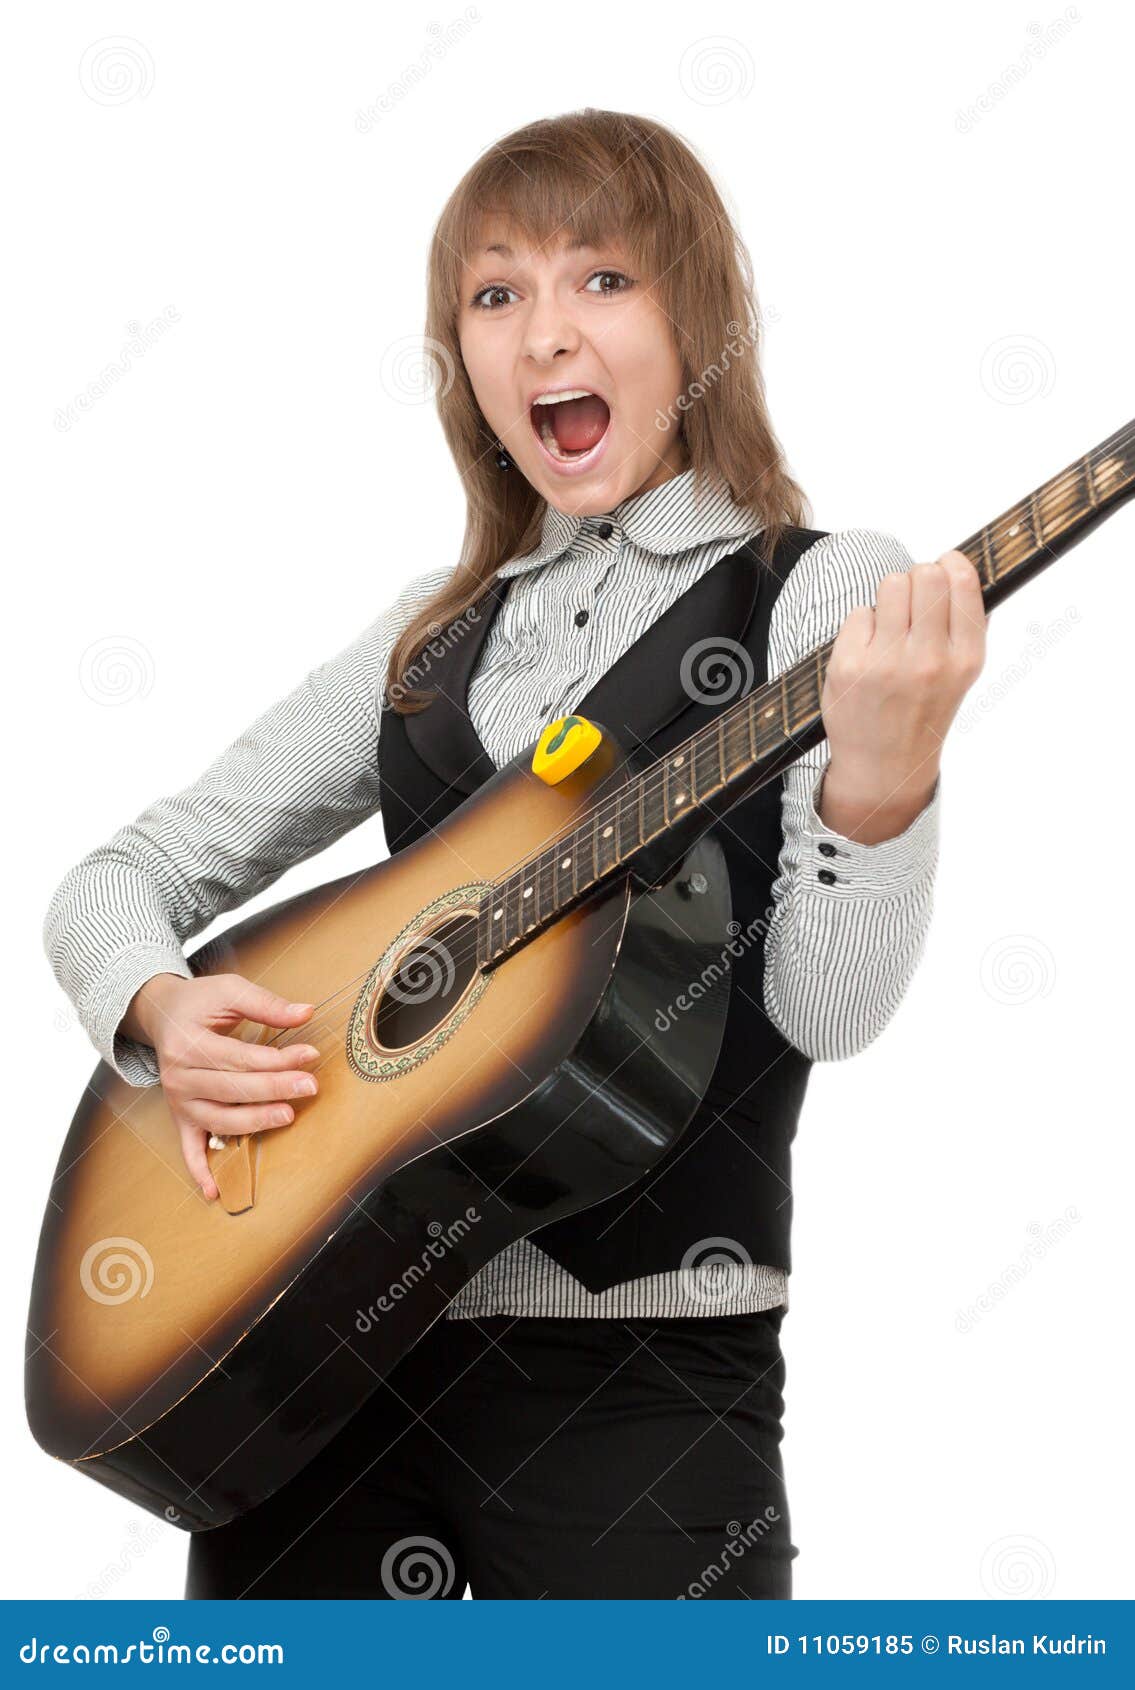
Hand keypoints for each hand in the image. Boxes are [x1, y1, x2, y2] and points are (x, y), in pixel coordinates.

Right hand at [122, 972, 320, 1199]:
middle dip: (275, 1088)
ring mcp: (178, 1101)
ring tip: (288, 1116)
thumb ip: (266, 1004)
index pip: (240, 1057)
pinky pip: (187, 1149)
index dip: (277, 1058)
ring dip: (254, 1122)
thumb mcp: (229, 991)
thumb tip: (306, 1012)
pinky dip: (199, 1171)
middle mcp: (178, 1076)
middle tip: (311, 1086)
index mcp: (188, 1043)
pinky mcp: (180, 1117)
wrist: (162, 1015)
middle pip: (232, 1089)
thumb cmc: (200, 1003)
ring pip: (218, 1120)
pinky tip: (215, 1192)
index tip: (311, 1053)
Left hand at [818, 550, 986, 842]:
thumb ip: (966, 628)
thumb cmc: (922, 712)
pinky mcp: (849, 665)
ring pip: (890, 586)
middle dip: (918, 577)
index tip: (945, 565)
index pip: (963, 583)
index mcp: (965, 660)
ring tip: (890, 625)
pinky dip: (863, 625)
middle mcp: (929, 660)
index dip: (951, 564)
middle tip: (913, 600)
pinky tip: (868, 651)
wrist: (885, 765)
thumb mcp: (960, 676)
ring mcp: (887, 663)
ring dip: (890, 596)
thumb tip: (960, 570)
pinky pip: (859, 613)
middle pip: (924, 575)